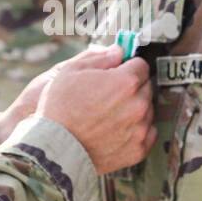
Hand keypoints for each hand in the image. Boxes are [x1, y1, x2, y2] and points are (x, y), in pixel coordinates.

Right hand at [38, 44, 154, 173]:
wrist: (54, 149)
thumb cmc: (59, 109)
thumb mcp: (71, 71)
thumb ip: (99, 57)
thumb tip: (118, 51)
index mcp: (125, 81)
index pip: (140, 65)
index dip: (127, 67)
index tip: (117, 73)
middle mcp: (138, 104)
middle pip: (145, 87)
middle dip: (131, 88)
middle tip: (109, 96)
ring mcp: (140, 129)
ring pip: (147, 110)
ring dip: (134, 109)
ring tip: (109, 115)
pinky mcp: (138, 149)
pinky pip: (147, 133)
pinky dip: (136, 130)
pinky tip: (117, 130)